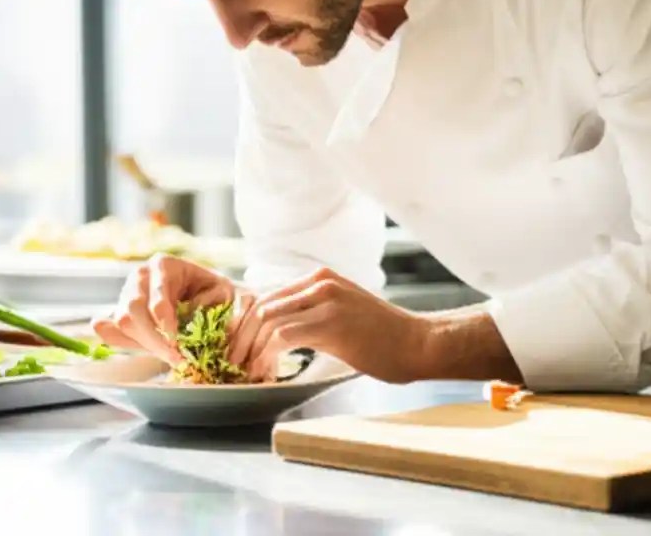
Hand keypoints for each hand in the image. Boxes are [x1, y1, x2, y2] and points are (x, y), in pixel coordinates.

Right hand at [91, 255, 241, 364]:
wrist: (212, 297)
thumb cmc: (218, 293)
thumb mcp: (221, 294)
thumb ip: (203, 306)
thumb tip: (183, 322)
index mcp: (164, 265)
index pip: (157, 301)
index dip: (167, 327)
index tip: (179, 346)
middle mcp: (141, 275)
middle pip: (134, 311)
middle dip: (155, 339)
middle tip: (176, 357)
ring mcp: (128, 292)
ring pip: (123, 322)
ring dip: (145, 343)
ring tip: (169, 355)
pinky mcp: (122, 310)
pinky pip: (110, 328)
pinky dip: (117, 339)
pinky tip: (131, 344)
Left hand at [227, 268, 429, 383]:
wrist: (418, 343)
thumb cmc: (384, 337)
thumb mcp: (342, 315)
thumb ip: (312, 316)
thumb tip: (276, 335)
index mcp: (319, 278)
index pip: (267, 296)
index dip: (244, 323)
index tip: (236, 347)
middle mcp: (319, 282)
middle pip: (261, 305)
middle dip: (240, 337)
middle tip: (231, 362)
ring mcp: (325, 299)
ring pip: (267, 320)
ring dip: (249, 349)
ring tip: (246, 372)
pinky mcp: (330, 323)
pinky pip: (282, 337)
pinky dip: (266, 357)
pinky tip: (266, 373)